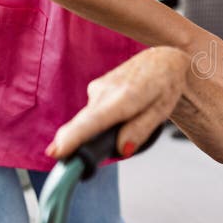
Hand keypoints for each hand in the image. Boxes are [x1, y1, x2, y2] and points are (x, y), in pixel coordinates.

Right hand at [46, 47, 189, 158]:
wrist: (163, 59)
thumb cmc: (165, 84)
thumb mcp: (162, 110)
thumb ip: (140, 130)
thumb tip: (121, 149)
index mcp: (125, 97)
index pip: (93, 120)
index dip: (73, 138)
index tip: (56, 152)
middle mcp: (105, 91)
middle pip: (82, 124)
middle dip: (73, 144)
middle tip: (67, 162)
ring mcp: (97, 88)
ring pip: (88, 120)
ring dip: (96, 133)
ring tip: (127, 123)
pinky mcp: (95, 89)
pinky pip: (93, 113)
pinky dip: (100, 122)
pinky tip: (122, 114)